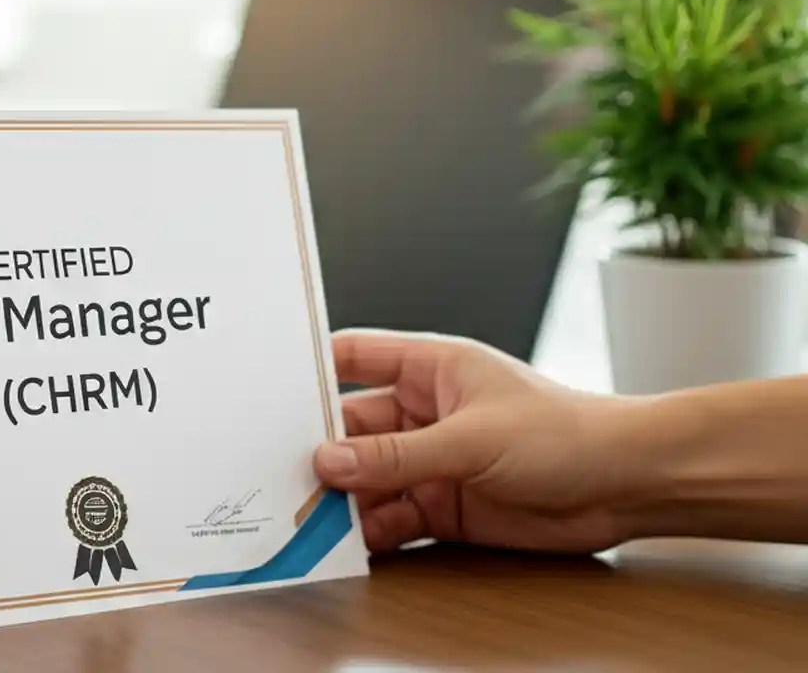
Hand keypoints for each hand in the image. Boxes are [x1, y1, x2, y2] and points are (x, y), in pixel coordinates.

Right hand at [314, 330, 649, 553]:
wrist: (626, 486)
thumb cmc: (567, 433)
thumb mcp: (471, 438)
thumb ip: (397, 455)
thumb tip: (329, 461)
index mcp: (432, 369)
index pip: (356, 357)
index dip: (313, 369)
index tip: (270, 389)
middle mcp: (424, 412)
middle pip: (352, 428)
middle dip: (321, 450)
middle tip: (283, 471)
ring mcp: (431, 460)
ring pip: (367, 477)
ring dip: (343, 497)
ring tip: (312, 515)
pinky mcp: (443, 506)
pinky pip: (391, 516)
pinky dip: (370, 531)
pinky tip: (353, 541)